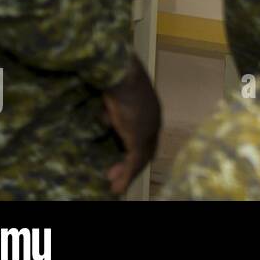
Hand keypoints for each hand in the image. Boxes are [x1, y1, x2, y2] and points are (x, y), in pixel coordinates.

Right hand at [102, 56, 161, 194]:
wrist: (120, 73)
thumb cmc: (116, 78)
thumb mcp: (114, 96)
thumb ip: (114, 109)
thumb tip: (106, 118)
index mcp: (151, 110)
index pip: (145, 135)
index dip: (133, 148)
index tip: (120, 158)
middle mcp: (154, 121)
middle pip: (146, 149)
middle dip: (131, 164)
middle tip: (114, 175)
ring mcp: (149, 129)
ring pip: (141, 158)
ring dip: (127, 173)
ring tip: (114, 185)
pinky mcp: (139, 136)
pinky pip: (134, 160)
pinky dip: (126, 175)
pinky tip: (117, 186)